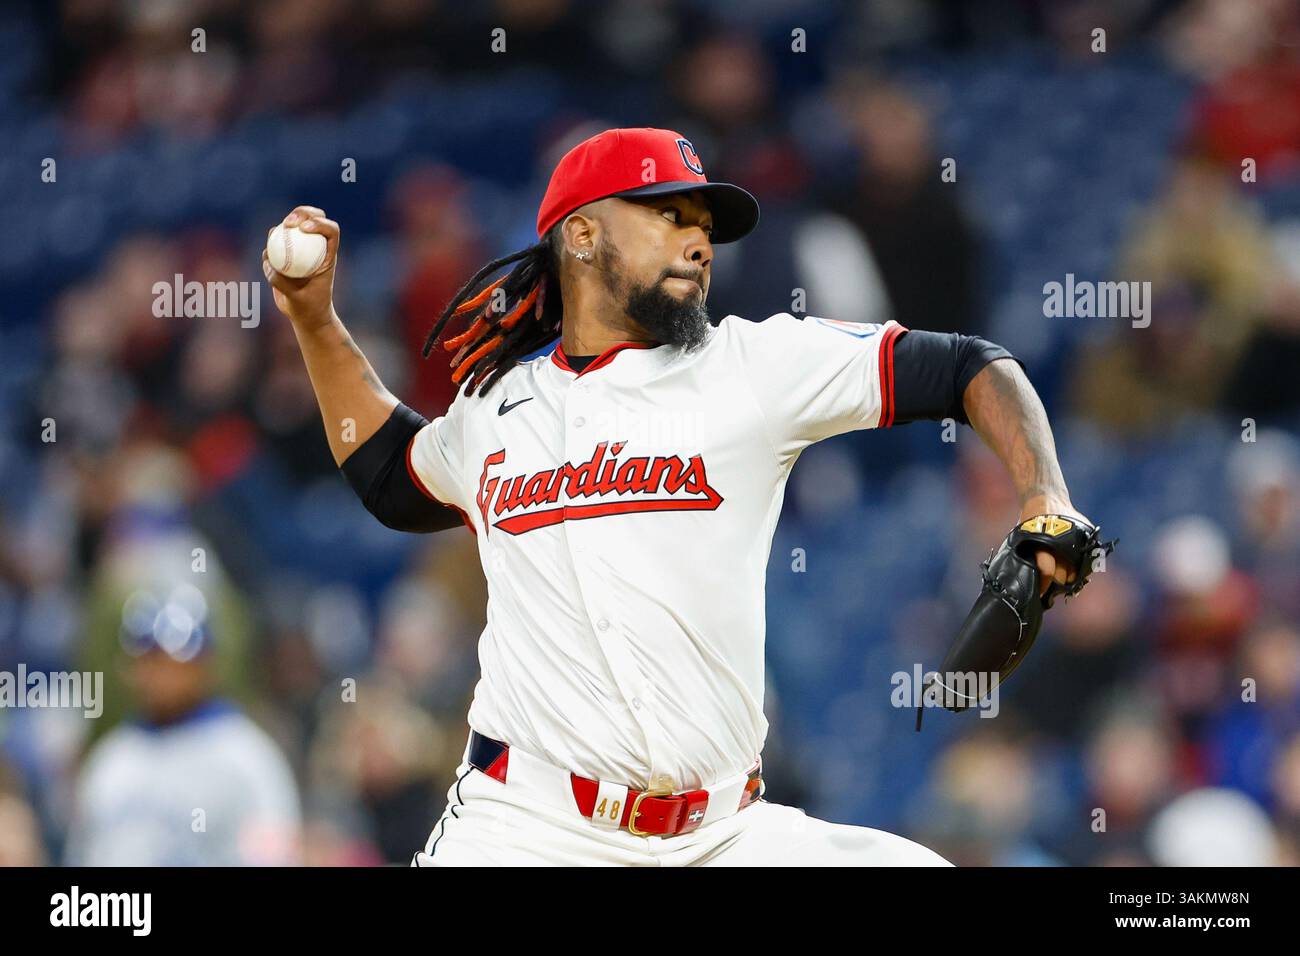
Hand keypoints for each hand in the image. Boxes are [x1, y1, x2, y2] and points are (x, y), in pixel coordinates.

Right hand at [263, 206, 339, 328]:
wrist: (305, 315)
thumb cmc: (308, 308)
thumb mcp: (297, 299)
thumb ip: (282, 283)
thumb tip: (269, 265)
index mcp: (327, 255)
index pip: (331, 231)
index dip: (320, 223)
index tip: (305, 228)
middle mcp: (316, 248)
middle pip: (312, 219)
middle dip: (301, 213)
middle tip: (289, 223)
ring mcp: (301, 249)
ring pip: (293, 226)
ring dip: (284, 225)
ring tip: (277, 233)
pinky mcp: (286, 254)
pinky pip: (277, 242)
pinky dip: (271, 243)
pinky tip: (268, 253)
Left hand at [1018, 495, 1089, 596]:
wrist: (1047, 498)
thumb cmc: (1031, 521)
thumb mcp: (1024, 536)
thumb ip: (1028, 555)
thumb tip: (1022, 580)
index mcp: (1045, 543)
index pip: (1047, 572)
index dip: (1044, 586)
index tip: (1040, 593)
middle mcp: (1063, 542)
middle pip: (1063, 575)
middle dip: (1056, 585)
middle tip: (1050, 590)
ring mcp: (1078, 539)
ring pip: (1077, 571)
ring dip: (1069, 579)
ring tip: (1062, 582)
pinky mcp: (1087, 536)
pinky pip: (1087, 560)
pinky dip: (1081, 568)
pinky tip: (1074, 572)